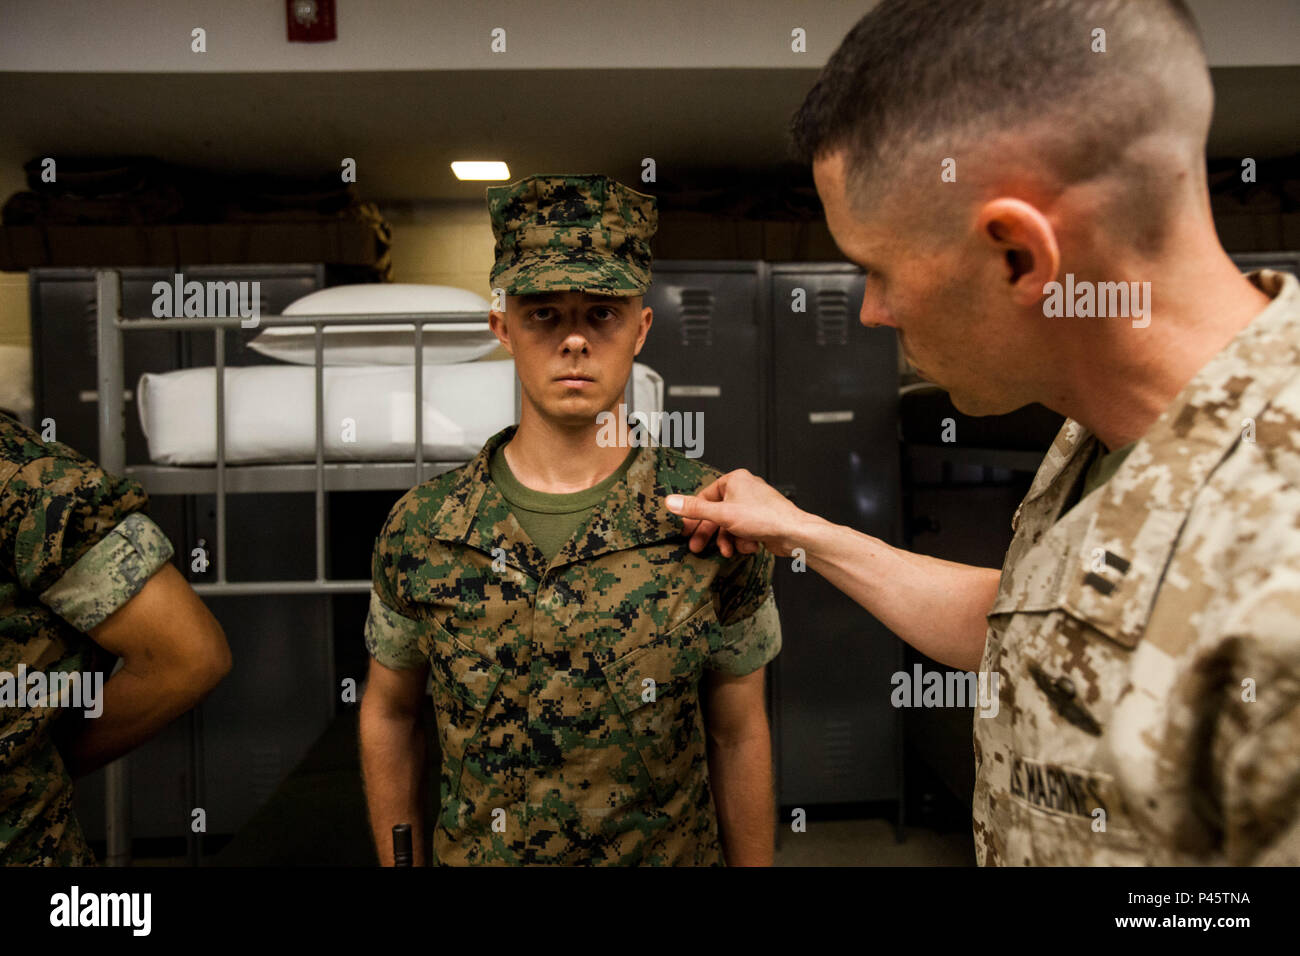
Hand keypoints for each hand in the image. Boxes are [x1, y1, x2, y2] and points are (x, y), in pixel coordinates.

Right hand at [664, 468, 810, 557]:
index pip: (705, 496)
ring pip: (730, 525)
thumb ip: (695, 509)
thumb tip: (671, 501)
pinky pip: (743, 531)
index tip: (686, 530)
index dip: (694, 515)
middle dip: (709, 533)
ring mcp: (754, 506)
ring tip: (728, 551)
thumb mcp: (722, 514)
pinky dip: (743, 541)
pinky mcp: (761, 520)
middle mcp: (744, 490)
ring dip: (728, 540)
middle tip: (697, 547)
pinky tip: (749, 546)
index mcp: (735, 480)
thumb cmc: (764, 517)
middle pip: (717, 513)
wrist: (793, 533)